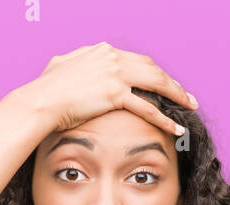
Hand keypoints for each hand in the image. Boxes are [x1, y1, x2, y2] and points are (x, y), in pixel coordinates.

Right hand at [21, 42, 196, 135]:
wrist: (40, 100)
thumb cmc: (44, 88)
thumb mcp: (59, 67)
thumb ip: (72, 64)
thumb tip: (70, 64)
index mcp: (103, 51)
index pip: (137, 60)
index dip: (153, 73)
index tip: (163, 84)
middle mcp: (113, 58)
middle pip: (152, 69)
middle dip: (172, 83)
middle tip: (185, 95)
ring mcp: (115, 75)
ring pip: (156, 83)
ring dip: (176, 96)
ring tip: (189, 107)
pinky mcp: (114, 94)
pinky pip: (147, 107)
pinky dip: (164, 118)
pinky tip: (175, 127)